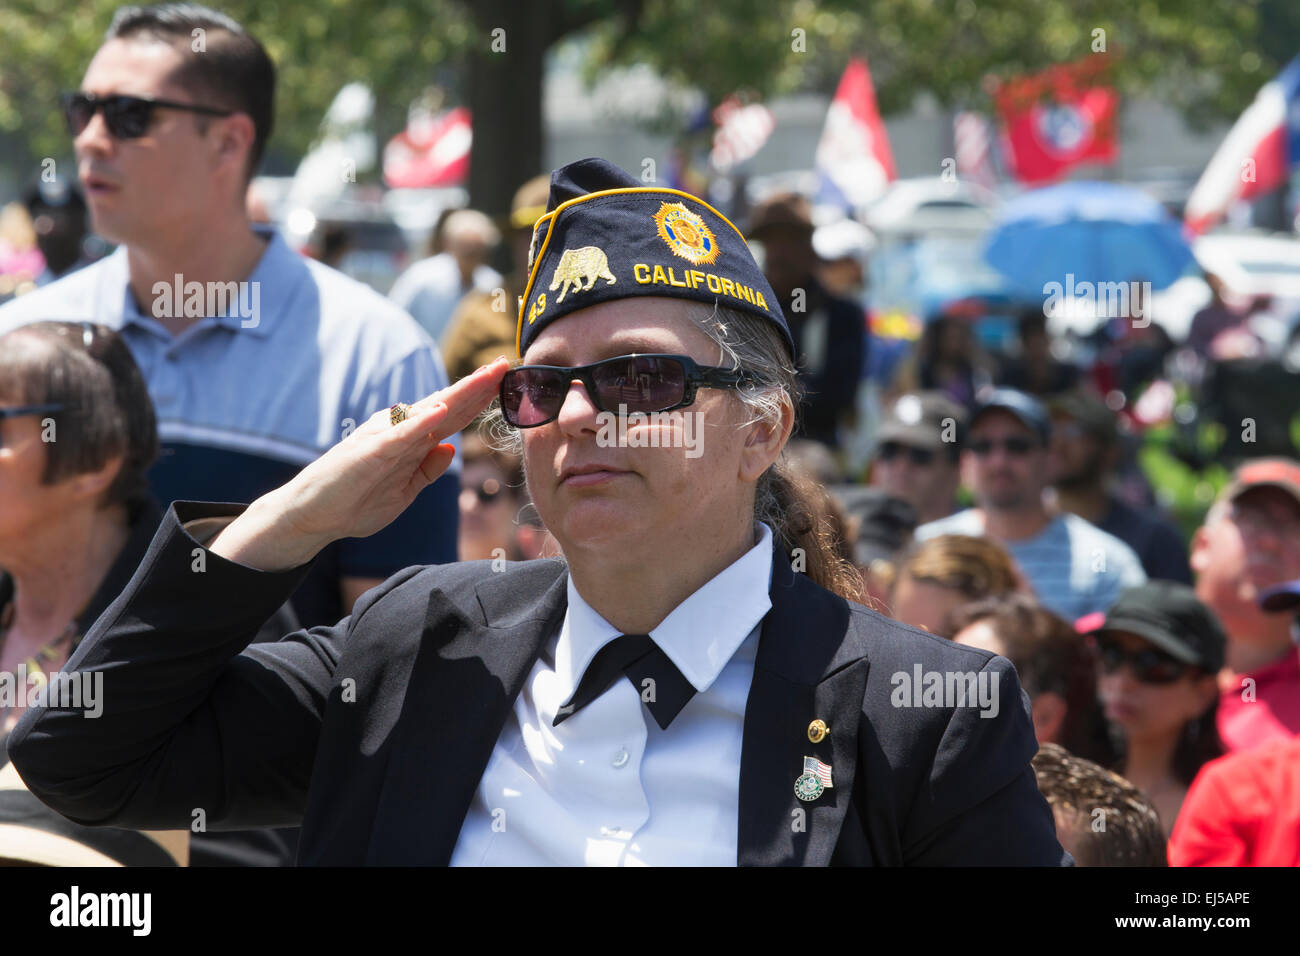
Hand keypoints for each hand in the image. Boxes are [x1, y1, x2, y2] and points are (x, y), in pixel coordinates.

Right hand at [211, 357, 509, 570]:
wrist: (312, 517)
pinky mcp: (368, 453)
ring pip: (429, 412)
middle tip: (506, 364)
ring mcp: (384, 438)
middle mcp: (399, 430)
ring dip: (459, 394)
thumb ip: (425, 470)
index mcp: (409, 440)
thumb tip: (449, 447)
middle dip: (478, 386)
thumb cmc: (354, 502)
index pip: (452, 415)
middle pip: (447, 405)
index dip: (480, 399)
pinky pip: (399, 437)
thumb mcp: (403, 491)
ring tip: (487, 376)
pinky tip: (441, 411)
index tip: (507, 382)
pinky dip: (420, 423)